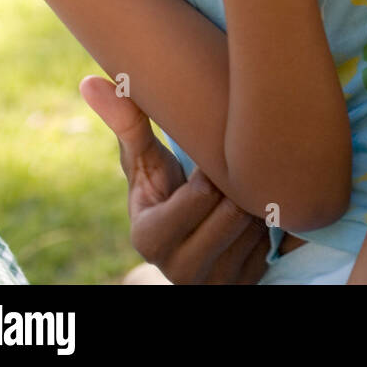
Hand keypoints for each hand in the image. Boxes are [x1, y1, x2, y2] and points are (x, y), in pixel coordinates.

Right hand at [80, 75, 269, 283]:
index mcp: (150, 238)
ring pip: (257, 229)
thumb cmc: (165, 192)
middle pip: (234, 213)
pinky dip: (273, 225)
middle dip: (238, 189)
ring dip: (259, 204)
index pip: (202, 195)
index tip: (210, 165)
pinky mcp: (245, 285)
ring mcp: (214, 283)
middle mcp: (179, 271)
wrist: (189, 243)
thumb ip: (127, 125)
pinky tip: (260, 214)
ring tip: (246, 193)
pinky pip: (276, 245)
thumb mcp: (144, 165)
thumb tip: (90, 81)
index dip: (212, 173)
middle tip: (234, 176)